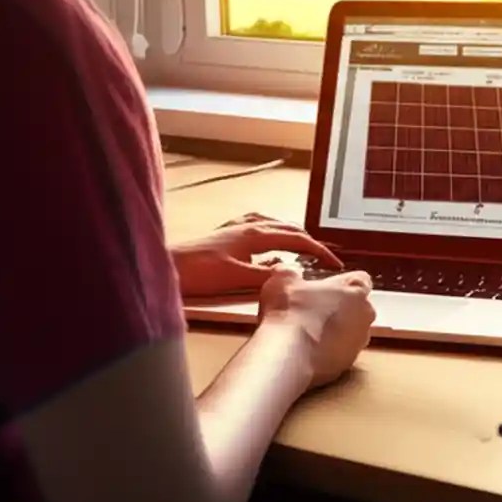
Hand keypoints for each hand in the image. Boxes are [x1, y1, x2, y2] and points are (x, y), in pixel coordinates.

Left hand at [171, 213, 343, 297]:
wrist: (167, 266)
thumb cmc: (199, 272)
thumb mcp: (238, 277)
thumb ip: (268, 275)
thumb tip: (294, 274)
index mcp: (256, 233)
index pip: (297, 239)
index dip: (319, 251)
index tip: (334, 264)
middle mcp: (248, 225)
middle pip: (288, 227)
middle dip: (309, 240)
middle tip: (324, 257)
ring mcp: (236, 227)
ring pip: (273, 224)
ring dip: (291, 233)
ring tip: (302, 246)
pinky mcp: (225, 234)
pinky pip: (257, 226)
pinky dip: (272, 232)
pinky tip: (267, 242)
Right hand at [258, 267, 375, 386]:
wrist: (289, 355)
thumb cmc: (290, 312)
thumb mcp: (282, 280)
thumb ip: (289, 273)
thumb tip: (285, 272)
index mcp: (356, 290)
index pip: (360, 280)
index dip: (342, 282)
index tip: (326, 287)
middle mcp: (365, 316)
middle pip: (357, 307)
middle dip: (340, 308)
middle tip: (314, 310)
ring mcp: (359, 342)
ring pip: (350, 332)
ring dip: (335, 332)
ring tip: (309, 333)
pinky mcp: (348, 364)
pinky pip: (340, 354)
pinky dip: (329, 352)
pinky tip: (308, 351)